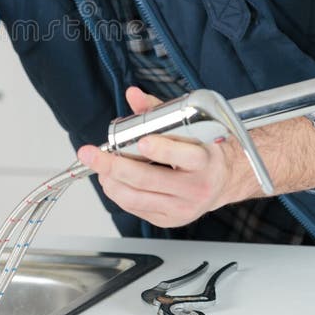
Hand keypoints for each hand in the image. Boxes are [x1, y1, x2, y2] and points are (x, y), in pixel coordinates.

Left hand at [77, 86, 257, 227]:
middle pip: (149, 179)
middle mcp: (196, 187)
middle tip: (93, 154)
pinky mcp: (169, 219)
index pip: (185, 156)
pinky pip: (136, 208)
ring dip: (110, 181)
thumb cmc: (201, 151)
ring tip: (98, 167)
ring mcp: (183, 207)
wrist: (221, 181)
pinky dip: (118, 193)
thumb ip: (157, 111)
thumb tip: (133, 95)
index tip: (142, 141)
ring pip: (137, 197)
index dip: (162, 149)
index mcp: (204, 161)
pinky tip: (111, 180)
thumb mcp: (186, 128)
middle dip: (114, 166)